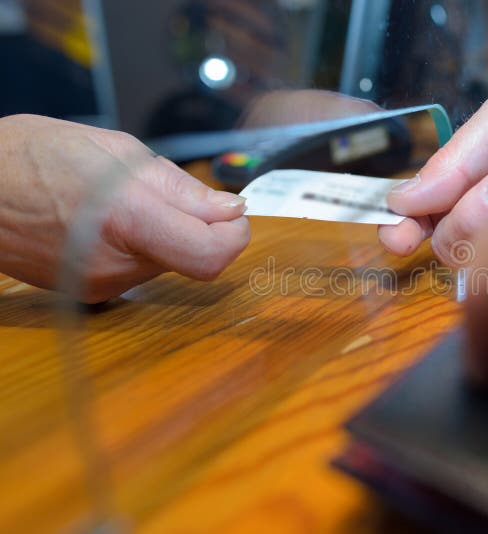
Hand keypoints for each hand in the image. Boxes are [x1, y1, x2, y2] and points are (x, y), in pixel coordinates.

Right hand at [0, 114, 250, 302]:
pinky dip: (137, 247)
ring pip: (165, 263)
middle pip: (191, 257)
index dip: (235, 236)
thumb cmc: (33, 157)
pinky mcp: (89, 295)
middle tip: (159, 193)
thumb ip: (180, 188)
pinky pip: (137, 271)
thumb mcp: (115, 152)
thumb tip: (228, 210)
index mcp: (126, 219)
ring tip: (117, 203)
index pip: (209, 254)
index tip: (233, 215)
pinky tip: (103, 223)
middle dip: (193, 225)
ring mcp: (100, 285)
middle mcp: (115, 264)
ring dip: (162, 234)